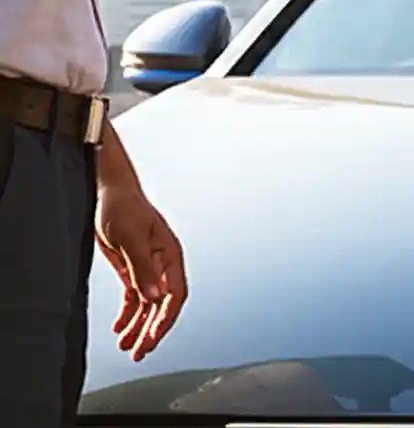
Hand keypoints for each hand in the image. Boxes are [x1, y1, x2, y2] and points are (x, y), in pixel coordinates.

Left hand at [96, 185, 187, 360]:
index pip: (175, 294)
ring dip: (139, 327)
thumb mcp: (131, 237)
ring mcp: (149, 269)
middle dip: (153, 330)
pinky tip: (121, 328)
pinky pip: (134, 299)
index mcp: (170, 256)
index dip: (166, 318)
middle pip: (163, 305)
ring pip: (148, 306)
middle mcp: (163, 266)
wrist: (108, 193)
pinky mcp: (133, 270)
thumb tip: (155, 297)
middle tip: (140, 351)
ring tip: (128, 348)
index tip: (153, 337)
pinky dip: (129, 315)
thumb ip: (143, 268)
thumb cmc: (123, 207)